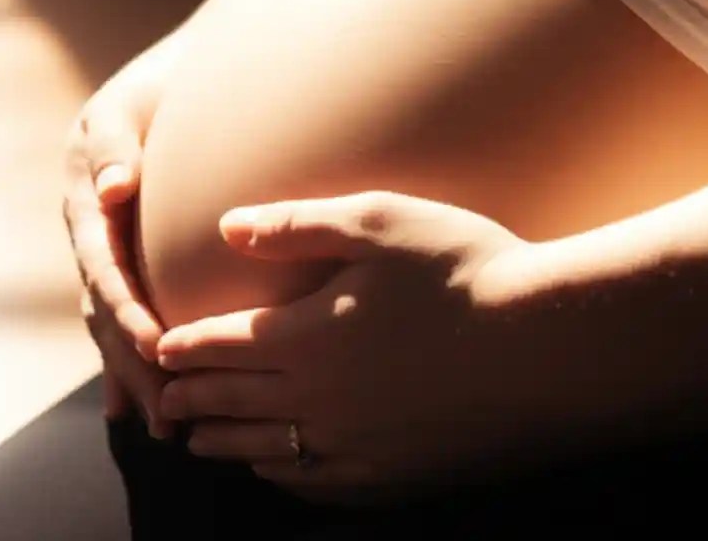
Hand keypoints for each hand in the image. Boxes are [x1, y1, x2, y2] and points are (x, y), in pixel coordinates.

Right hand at [63, 35, 179, 436]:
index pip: (105, 270)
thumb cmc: (148, 91)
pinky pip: (122, 318)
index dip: (128, 310)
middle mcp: (90, 240)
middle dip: (135, 365)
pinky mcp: (123, 262)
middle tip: (168, 414)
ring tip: (163, 424)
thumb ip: (115, 147)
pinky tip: (128, 404)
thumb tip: (113, 190)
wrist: (160, 85)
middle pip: (107, 314)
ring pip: (114, 326)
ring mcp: (103, 255)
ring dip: (135, 375)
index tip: (159, 346)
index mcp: (86, 208)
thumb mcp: (122, 108)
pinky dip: (126, 360)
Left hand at [155, 191, 540, 502]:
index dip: (182, 349)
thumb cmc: (469, 272)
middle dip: (188, 401)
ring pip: (264, 451)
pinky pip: (313, 484)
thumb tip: (226, 225)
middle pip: (230, 404)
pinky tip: (275, 468)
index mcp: (307, 337)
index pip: (220, 347)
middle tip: (161, 402)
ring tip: (199, 440)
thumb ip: (298, 223)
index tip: (159, 350)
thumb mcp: (382, 223)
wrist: (549, 350)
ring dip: (222, 443)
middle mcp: (317, 399)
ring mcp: (353, 445)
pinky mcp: (390, 476)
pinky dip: (279, 474)